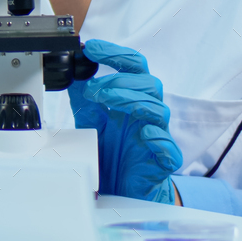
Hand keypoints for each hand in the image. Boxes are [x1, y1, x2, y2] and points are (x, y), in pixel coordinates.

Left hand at [68, 38, 181, 201]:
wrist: (118, 191)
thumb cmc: (111, 152)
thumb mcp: (90, 119)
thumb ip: (84, 96)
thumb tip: (72, 70)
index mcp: (133, 98)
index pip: (133, 67)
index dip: (115, 54)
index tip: (91, 49)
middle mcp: (147, 114)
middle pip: (149, 84)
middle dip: (120, 80)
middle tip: (94, 87)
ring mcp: (157, 136)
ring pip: (158, 110)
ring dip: (132, 100)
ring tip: (107, 100)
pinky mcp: (163, 162)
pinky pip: (170, 149)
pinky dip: (159, 138)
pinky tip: (144, 134)